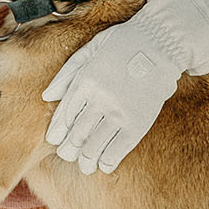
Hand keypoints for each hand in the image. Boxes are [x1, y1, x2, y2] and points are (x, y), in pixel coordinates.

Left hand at [42, 21, 182, 173]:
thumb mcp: (91, 49)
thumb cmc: (125, 44)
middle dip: (69, 150)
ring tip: (86, 164)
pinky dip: (107, 162)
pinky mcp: (137, 124)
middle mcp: (99, 100)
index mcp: (85, 81)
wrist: (162, 44)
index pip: (64, 117)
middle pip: (76, 136)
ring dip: (86, 161)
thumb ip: (67, 73)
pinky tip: (105, 163)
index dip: (58, 133)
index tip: (57, 141)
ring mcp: (118, 114)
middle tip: (69, 155)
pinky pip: (116, 152)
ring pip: (93, 148)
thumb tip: (46, 96)